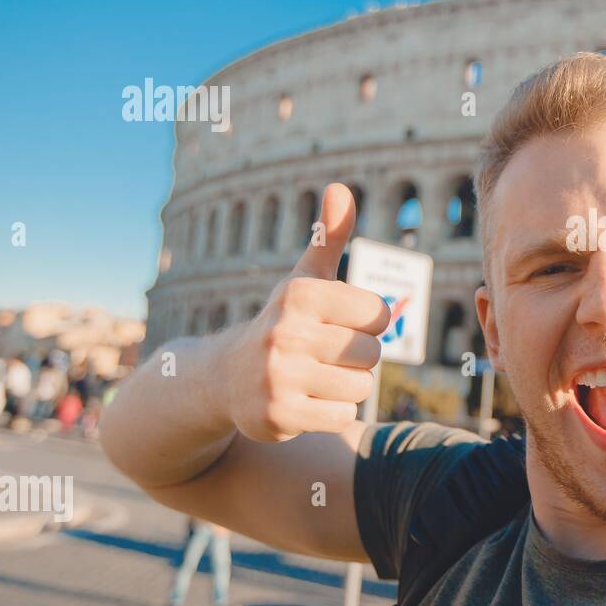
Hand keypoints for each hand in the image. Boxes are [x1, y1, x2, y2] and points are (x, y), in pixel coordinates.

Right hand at [222, 183, 389, 441]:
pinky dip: (332, 414)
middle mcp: (285, 333)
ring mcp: (279, 377)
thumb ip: (328, 237)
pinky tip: (305, 402)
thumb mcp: (304, 280)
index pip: (380, 314)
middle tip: (324, 356)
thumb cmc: (285, 324)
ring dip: (346, 388)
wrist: (225, 378)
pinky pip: (343, 418)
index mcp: (300, 295)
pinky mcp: (279, 416)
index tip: (338, 324)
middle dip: (356, 358)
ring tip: (315, 378)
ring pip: (361, 388)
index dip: (367, 324)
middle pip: (372, 354)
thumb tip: (341, 188)